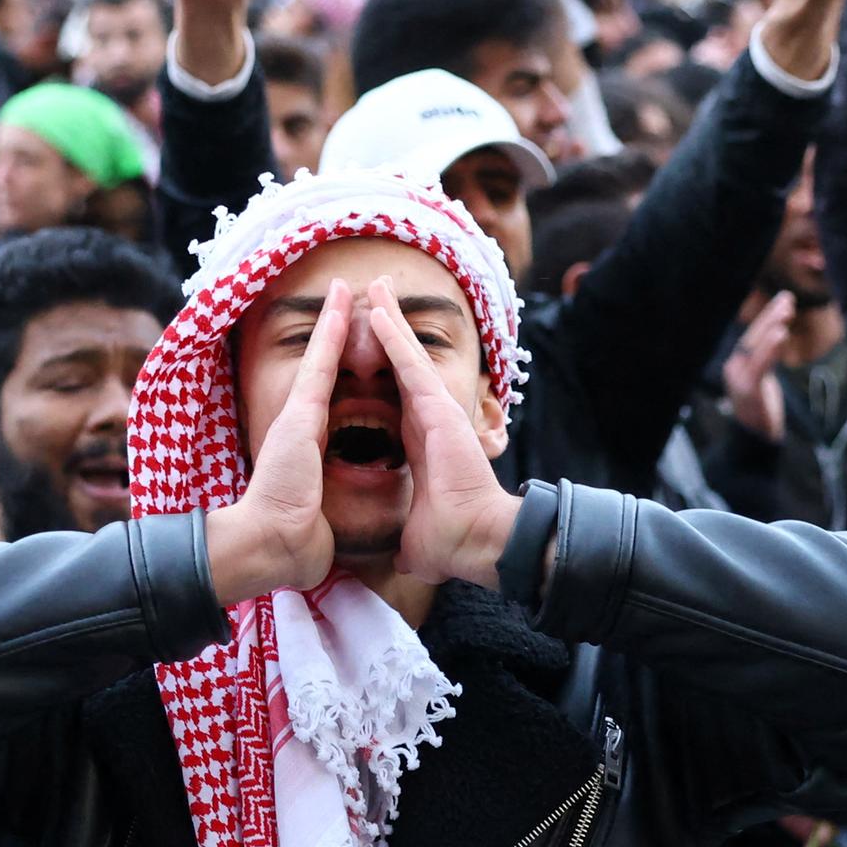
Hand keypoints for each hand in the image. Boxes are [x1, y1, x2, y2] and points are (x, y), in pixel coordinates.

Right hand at [205, 283, 348, 604]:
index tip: (349, 347)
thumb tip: (317, 531)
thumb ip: (315, 512)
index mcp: (307, 448)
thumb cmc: (292, 539)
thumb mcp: (311, 518)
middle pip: (322, 369)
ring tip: (347, 286)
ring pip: (321, 358)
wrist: (271, 545)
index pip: (328, 399)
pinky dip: (331, 331)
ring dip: (333, 320)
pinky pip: (321, 364)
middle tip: (346, 293)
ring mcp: (296, 417)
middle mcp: (300, 425)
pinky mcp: (299, 415)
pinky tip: (342, 301)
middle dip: (334, 331)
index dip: (338, 371)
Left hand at [357, 277, 521, 585]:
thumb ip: (410, 539)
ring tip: (376, 286)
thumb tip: (407, 560)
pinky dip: (395, 337)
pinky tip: (380, 310)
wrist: (474, 544)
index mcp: (422, 446)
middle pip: (404, 366)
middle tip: (377, 296)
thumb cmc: (450, 542)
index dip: (385, 373)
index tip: (372, 351)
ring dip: (391, 321)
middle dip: (390, 331)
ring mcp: (436, 412)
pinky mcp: (438, 409)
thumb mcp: (416, 539)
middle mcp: (430, 422)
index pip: (398, 399)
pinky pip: (410, 365)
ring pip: (407, 356)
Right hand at [720, 292, 793, 441]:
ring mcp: (739, 379)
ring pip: (756, 347)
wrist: (753, 439)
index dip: (767, 317)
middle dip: (770, 316)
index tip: (784, 301)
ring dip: (772, 326)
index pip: (752, 335)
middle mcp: (734, 368)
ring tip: (787, 311)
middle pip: (753, 336)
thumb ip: (766, 357)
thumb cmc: (761, 409)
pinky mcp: (749, 391)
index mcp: (737, 364)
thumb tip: (776, 332)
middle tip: (788, 298)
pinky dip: (771, 349)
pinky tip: (782, 335)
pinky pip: (760, 366)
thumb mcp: (763, 378)